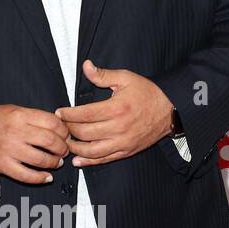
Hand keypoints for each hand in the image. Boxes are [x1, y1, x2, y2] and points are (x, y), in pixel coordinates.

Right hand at [0, 104, 69, 184]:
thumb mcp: (16, 111)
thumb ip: (36, 118)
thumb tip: (60, 130)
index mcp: (21, 116)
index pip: (52, 123)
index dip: (64, 131)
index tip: (65, 136)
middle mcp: (16, 132)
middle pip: (51, 142)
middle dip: (62, 148)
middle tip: (63, 151)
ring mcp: (9, 150)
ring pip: (41, 160)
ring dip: (54, 163)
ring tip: (56, 163)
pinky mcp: (3, 165)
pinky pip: (27, 176)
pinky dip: (40, 178)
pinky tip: (47, 177)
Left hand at [55, 60, 173, 165]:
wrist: (169, 110)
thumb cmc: (147, 93)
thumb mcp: (126, 78)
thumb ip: (103, 75)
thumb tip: (86, 66)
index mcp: (116, 108)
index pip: (84, 114)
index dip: (67, 114)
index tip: (59, 112)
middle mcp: (118, 128)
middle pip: (84, 133)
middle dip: (68, 130)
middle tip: (61, 126)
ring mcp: (122, 142)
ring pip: (91, 150)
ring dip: (75, 148)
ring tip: (66, 142)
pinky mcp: (126, 151)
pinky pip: (104, 159)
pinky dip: (89, 161)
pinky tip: (78, 159)